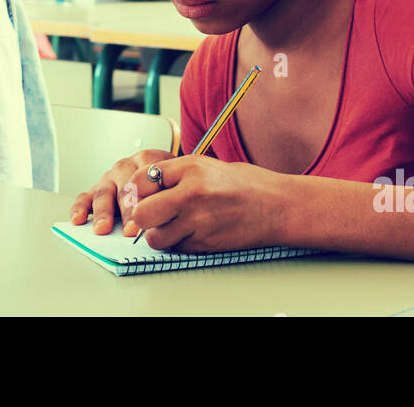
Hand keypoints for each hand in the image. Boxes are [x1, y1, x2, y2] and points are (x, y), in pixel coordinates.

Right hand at [69, 149, 175, 236]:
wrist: (166, 176)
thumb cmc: (168, 183)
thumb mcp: (175, 183)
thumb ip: (170, 197)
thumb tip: (168, 223)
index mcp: (147, 160)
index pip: (144, 177)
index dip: (144, 200)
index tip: (146, 219)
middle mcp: (126, 167)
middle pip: (123, 187)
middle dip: (126, 211)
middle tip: (130, 230)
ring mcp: (109, 178)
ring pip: (103, 192)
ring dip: (103, 212)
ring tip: (103, 229)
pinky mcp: (96, 190)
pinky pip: (85, 197)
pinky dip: (80, 208)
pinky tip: (78, 220)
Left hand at [112, 155, 290, 252]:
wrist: (277, 206)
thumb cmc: (244, 184)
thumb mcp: (206, 165)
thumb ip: (175, 174)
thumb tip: (142, 187)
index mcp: (191, 167)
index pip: (141, 179)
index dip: (136, 190)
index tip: (139, 195)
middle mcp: (192, 193)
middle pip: (142, 213)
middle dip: (140, 216)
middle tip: (149, 215)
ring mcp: (199, 221)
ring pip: (156, 237)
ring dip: (159, 234)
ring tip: (172, 224)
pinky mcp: (206, 243)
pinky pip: (177, 248)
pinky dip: (179, 244)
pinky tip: (193, 232)